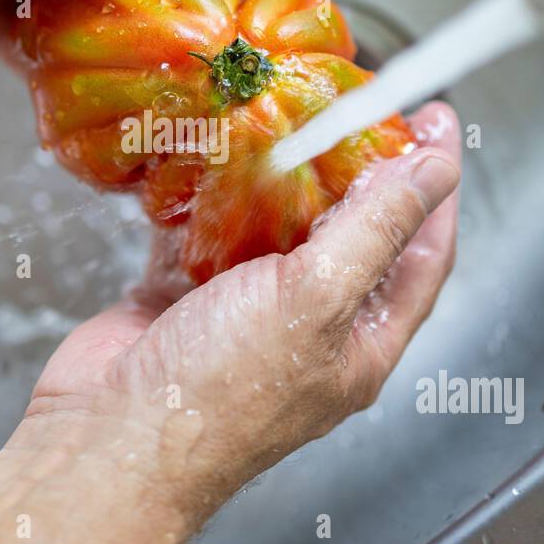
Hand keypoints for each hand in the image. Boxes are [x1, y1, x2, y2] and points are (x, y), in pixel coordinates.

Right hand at [0, 103, 460, 543]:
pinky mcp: (184, 297)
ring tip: (279, 117)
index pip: (422, 253)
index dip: (435, 189)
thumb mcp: (317, 298)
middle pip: (349, 232)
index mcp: (360, 340)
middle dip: (353, 168)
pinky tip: (204, 156)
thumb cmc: (219, 392)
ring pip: (274, 227)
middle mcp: (308, 326)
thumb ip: (377, 228)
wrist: (108, 438)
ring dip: (276, 176)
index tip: (435, 124)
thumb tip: (431, 172)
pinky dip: (204, 196)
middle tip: (351, 106)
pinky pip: (204, 233)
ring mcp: (244, 311)